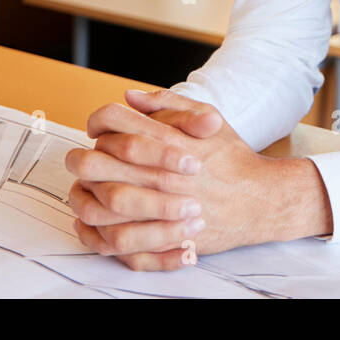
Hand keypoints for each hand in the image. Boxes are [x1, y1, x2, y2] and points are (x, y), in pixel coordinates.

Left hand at [65, 90, 329, 270]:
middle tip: (79, 161)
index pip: (113, 123)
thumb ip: (168, 104)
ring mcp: (159, 210)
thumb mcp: (209, 117)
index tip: (97, 129)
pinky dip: (96, 235)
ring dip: (83, 197)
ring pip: (99, 206)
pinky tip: (93, 225)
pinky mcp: (163, 239)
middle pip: (95, 164)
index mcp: (168, 142)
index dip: (97, 122)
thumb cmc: (233, 158)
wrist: (260, 200)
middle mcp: (159, 174)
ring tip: (83, 192)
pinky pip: (115, 242)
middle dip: (79, 160)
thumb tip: (130, 97)